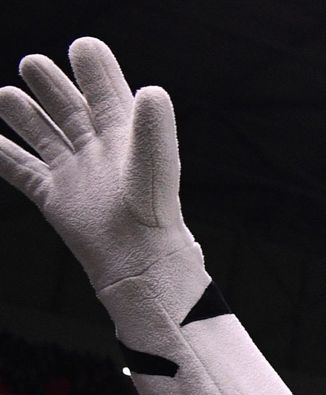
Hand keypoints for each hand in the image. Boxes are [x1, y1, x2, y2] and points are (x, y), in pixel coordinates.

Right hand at [0, 39, 193, 291]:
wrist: (137, 260)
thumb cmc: (152, 211)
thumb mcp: (155, 163)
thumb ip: (154, 127)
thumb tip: (152, 90)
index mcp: (123, 134)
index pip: (105, 91)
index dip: (94, 69)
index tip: (83, 47)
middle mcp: (97, 149)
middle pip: (67, 106)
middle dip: (50, 83)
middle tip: (32, 64)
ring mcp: (73, 171)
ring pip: (41, 132)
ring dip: (22, 114)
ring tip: (5, 96)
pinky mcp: (53, 195)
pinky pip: (20, 169)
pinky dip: (1, 153)